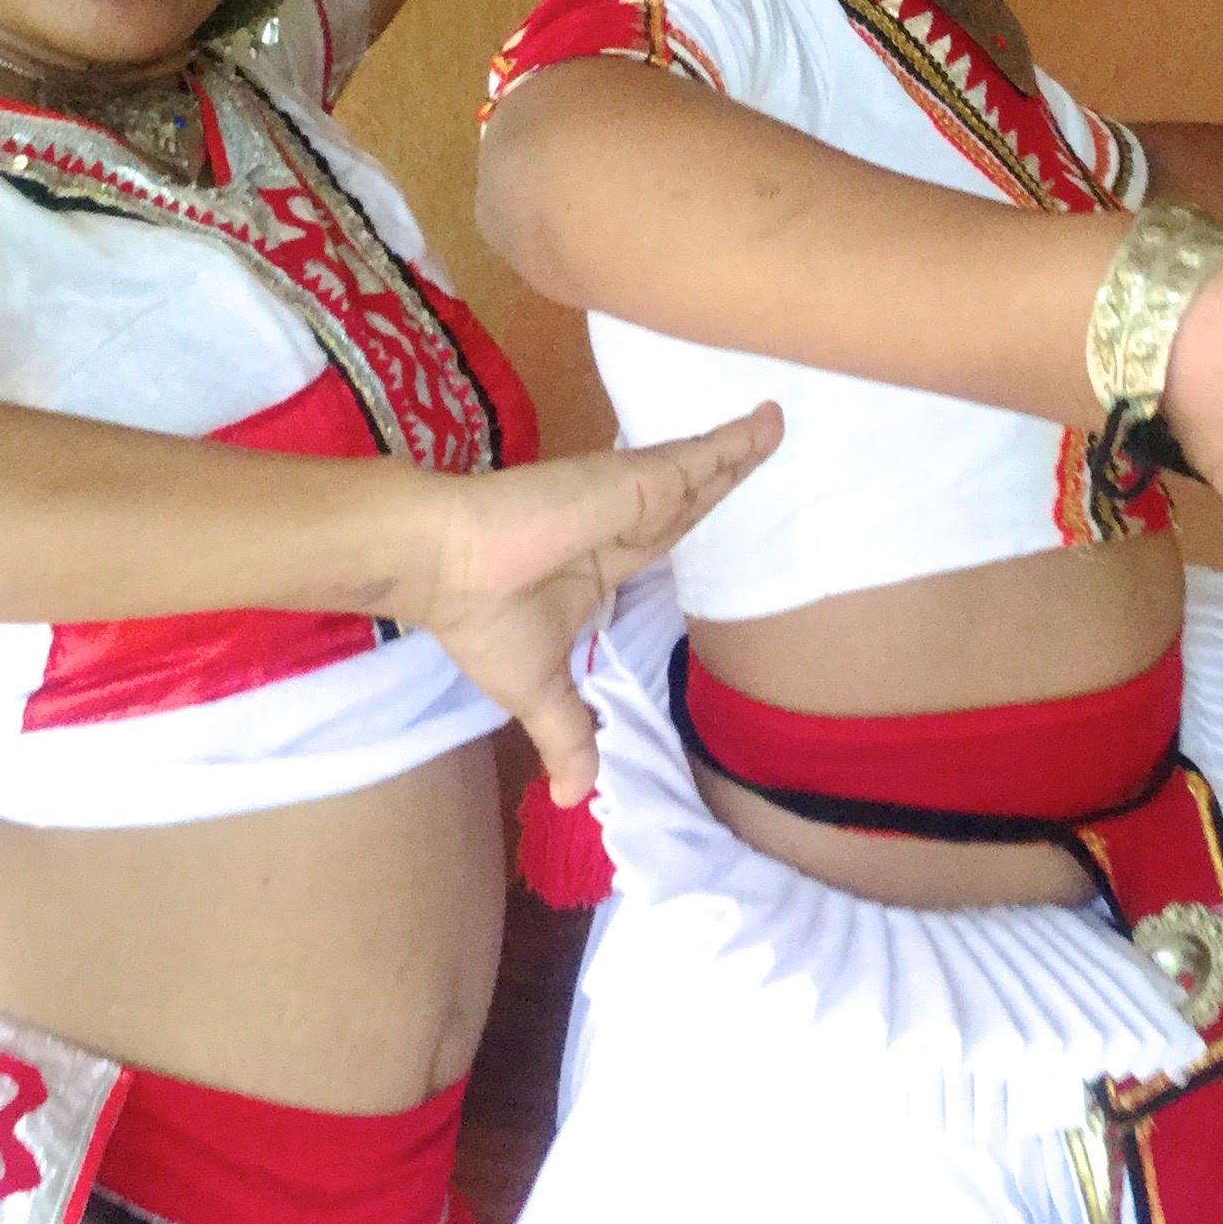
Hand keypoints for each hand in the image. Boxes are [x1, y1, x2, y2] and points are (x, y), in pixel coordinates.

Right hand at [411, 408, 782, 801]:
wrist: (446, 566)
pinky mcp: (631, 481)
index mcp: (600, 566)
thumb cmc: (483, 620)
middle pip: (691, 501)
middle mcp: (618, 525)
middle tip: (767, 441)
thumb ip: (567, 735)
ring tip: (775, 422)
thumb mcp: (539, 694)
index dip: (691, 519)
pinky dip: (731, 446)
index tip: (718, 502)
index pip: (662, 540)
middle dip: (726, 476)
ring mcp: (626, 498)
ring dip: (737, 451)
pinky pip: (693, 463)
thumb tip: (571, 801)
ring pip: (697, 475)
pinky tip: (762, 427)